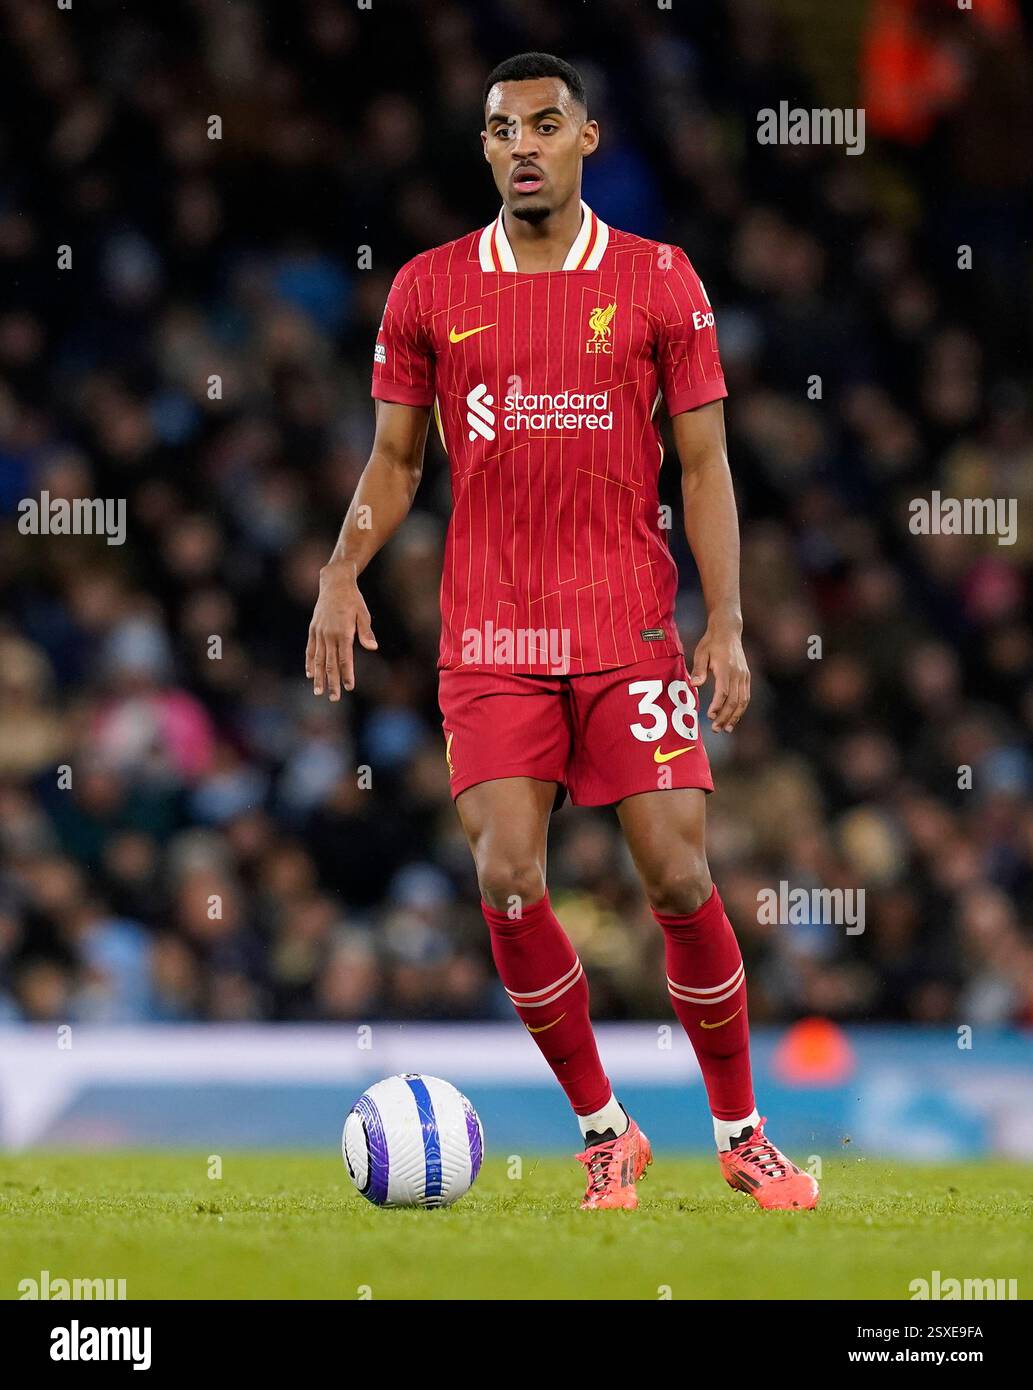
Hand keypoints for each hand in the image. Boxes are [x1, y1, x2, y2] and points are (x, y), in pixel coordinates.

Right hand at [305, 562, 377, 699]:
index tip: (349, 687)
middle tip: (334, 698)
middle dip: (332, 682)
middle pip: (330, 663)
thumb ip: (366, 632)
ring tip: (318, 691)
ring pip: (317, 659)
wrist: (334, 583)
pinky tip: (309, 674)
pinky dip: (309, 662)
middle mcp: (329, 634)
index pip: (345, 659)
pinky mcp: (313, 629)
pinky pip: (310, 649)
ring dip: (318, 677)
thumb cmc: (353, 599)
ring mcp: (319, 632)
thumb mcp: (363, 614)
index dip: (346, 674)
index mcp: (343, 632)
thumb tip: (372, 648)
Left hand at [690, 617, 749, 732]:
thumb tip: (694, 685)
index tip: (710, 716)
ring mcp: (744, 676)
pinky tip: (733, 718)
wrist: (728, 631)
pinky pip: (745, 696)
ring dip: (734, 717)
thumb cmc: (711, 642)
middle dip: (725, 717)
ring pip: (742, 701)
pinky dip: (740, 709)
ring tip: (726, 729)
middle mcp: (738, 673)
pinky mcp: (746, 677)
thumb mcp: (700, 652)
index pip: (723, 691)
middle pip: (734, 700)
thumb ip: (698, 669)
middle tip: (715, 728)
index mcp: (726, 668)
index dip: (717, 706)